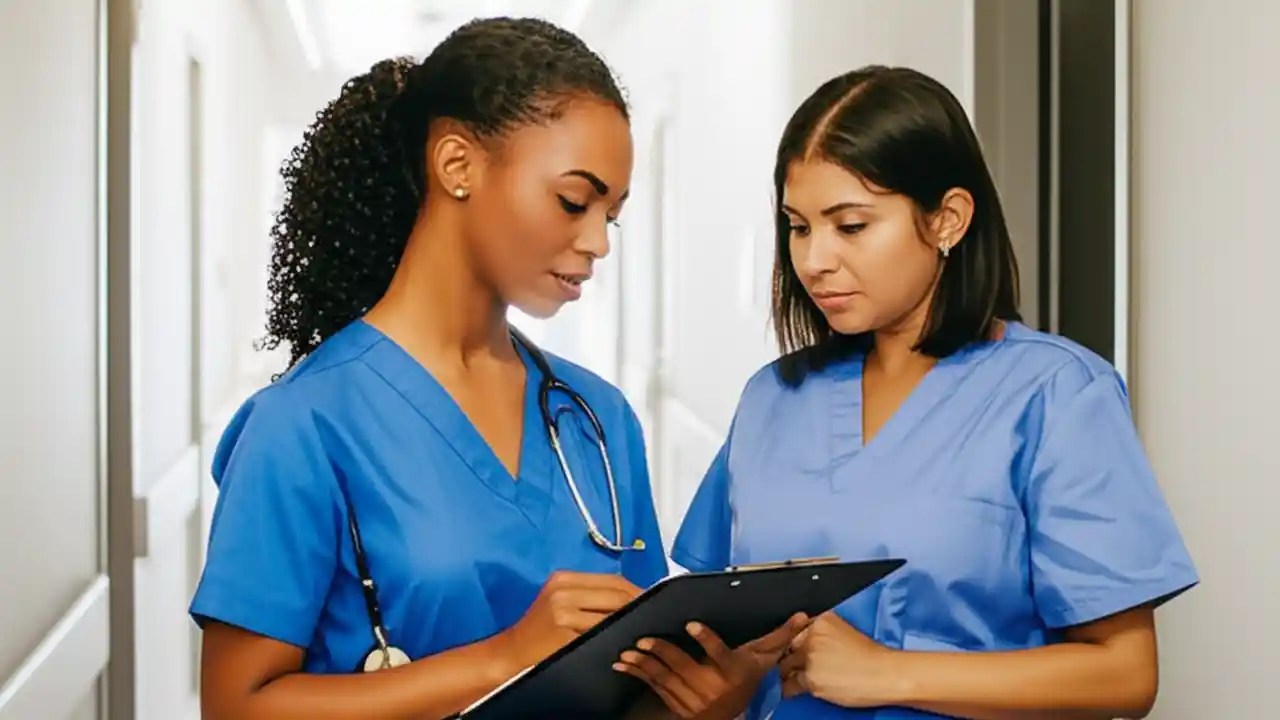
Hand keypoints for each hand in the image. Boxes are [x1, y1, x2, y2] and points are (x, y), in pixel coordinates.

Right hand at [492, 571, 642, 673]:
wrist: (511, 651)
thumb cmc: (539, 629)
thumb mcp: (561, 602)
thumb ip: (591, 595)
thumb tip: (633, 597)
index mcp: (564, 578)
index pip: (613, 580)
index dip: (637, 591)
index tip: (651, 602)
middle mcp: (563, 590)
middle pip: (616, 594)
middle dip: (638, 606)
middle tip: (652, 618)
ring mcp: (562, 611)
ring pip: (611, 614)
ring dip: (630, 623)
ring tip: (640, 630)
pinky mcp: (563, 633)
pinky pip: (600, 633)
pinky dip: (615, 637)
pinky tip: (621, 642)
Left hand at [615, 613, 809, 718]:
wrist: (729, 718)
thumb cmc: (745, 680)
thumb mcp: (762, 660)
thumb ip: (780, 637)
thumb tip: (804, 616)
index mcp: (732, 671)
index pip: (720, 654)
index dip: (706, 640)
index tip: (691, 624)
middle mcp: (711, 687)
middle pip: (684, 667)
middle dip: (663, 653)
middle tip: (644, 640)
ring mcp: (691, 698)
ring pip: (664, 678)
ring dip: (644, 665)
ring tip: (628, 652)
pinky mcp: (675, 703)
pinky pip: (654, 687)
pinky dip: (637, 675)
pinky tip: (623, 664)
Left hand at [779, 612, 900, 707]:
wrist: (885, 674)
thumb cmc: (874, 658)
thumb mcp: (847, 633)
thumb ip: (826, 635)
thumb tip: (813, 644)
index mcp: (823, 622)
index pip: (798, 631)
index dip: (797, 645)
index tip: (796, 652)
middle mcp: (813, 636)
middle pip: (790, 647)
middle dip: (792, 658)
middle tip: (792, 667)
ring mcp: (810, 657)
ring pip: (787, 665)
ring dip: (789, 673)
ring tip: (790, 679)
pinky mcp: (811, 678)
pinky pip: (791, 684)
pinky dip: (790, 689)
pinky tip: (791, 691)